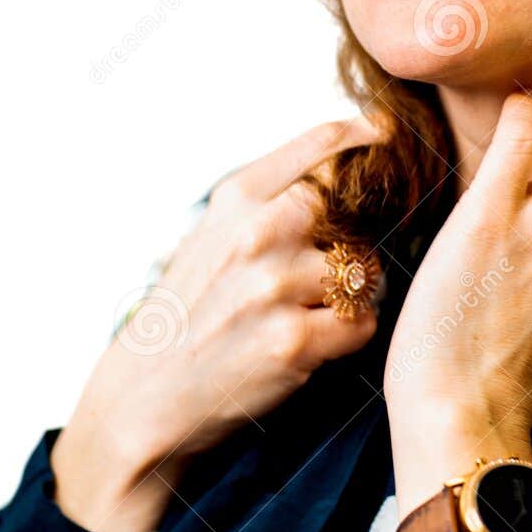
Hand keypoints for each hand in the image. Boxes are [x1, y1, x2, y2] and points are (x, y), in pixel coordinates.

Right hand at [51, 112, 386, 531]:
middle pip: (357, 212)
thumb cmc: (188, 312)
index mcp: (238, 197)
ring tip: (304, 317)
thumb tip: (352, 149)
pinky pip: (361, 323)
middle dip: (353, 244)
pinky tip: (309, 346)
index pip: (323, 143)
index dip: (367, 136)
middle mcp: (257, 231)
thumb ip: (271, 196)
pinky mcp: (292, 340)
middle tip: (323, 276)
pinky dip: (346, 338)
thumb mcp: (214, 233)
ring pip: (363, 273)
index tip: (388, 137)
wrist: (144, 395)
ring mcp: (274, 285)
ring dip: (349, 298)